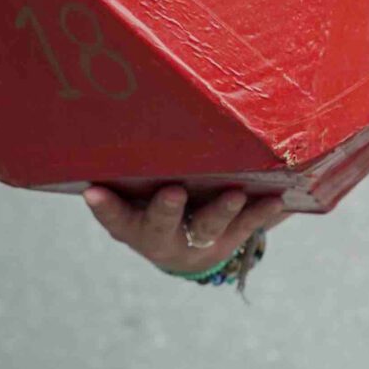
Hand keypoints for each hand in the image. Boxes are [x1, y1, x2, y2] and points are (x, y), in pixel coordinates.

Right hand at [82, 181, 287, 274]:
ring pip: (207, 228)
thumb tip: (111, 116)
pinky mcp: (227, 241)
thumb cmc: (155, 205)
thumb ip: (134, 169)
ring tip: (235, 195)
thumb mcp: (138, 197)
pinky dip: (260, 214)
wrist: (185, 253)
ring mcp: (195, 241)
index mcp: (133, 224)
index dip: (104, 207)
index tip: (92, 191)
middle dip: (166, 210)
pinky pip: (246, 227)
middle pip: (161, 226)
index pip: (115, 216)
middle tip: (174, 192)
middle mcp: (161, 236)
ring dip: (221, 210)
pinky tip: (276, 200)